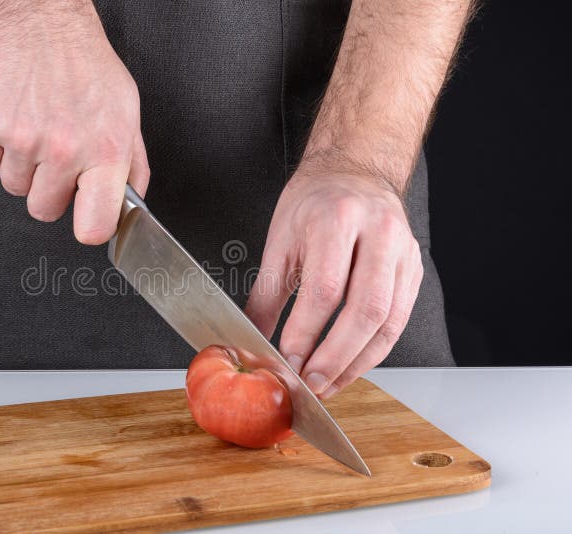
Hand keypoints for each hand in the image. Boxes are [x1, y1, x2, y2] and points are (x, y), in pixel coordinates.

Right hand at [0, 0, 149, 243]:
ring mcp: (22, 138)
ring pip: (13, 187)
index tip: (86, 218)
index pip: (95, 226)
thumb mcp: (126, 111)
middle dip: (48, 189)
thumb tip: (130, 201)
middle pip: (44, 211)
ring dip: (21, 165)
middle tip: (56, 155)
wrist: (38, 17)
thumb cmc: (84, 63)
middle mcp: (63, 148)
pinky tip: (14, 117)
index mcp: (105, 150)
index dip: (88, 227)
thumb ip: (132, 164)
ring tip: (36, 127)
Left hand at [245, 171, 422, 398]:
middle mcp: (378, 233)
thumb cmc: (313, 204)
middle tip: (311, 383)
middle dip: (336, 357)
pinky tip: (350, 366)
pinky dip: (374, 350)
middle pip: (366, 309)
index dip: (306, 332)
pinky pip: (399, 320)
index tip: (288, 361)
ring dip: (357, 363)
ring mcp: (403, 251)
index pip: (326, 288)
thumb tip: (250, 339)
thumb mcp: (280, 240)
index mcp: (336, 220)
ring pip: (389, 320)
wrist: (353, 172)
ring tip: (328, 385)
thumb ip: (265, 295)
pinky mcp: (414, 269)